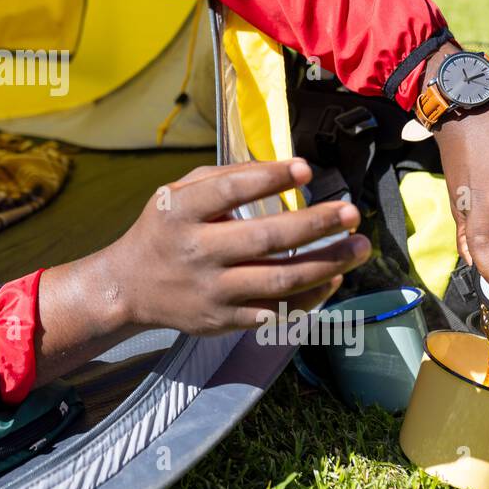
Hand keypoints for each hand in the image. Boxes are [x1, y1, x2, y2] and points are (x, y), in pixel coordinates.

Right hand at [97, 160, 370, 334]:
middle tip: (351, 213)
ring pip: (280, 280)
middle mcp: (196, 252)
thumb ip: (227, 176)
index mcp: (181, 213)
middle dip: (315, 225)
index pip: (229, 190)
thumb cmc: (165, 229)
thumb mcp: (179, 191)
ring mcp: (212, 291)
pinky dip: (310, 297)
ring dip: (327, 264)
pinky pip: (276, 311)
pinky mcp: (224, 320)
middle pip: (265, 239)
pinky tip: (333, 279)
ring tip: (358, 247)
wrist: (130, 287)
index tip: (307, 170)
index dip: (269, 178)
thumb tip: (286, 168)